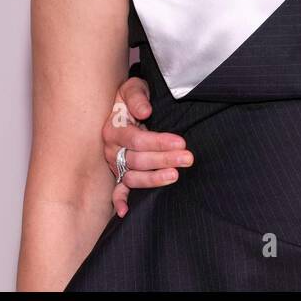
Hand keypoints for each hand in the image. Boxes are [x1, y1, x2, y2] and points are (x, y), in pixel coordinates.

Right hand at [102, 76, 192, 216]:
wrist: (124, 105)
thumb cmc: (132, 97)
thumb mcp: (133, 88)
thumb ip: (138, 97)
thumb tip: (145, 112)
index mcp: (114, 129)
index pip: (137, 139)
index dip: (158, 142)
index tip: (181, 142)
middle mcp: (112, 149)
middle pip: (137, 159)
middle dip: (164, 159)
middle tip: (187, 158)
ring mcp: (115, 164)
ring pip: (133, 176)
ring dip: (154, 178)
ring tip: (175, 175)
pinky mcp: (120, 173)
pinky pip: (118, 190)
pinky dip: (120, 202)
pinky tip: (126, 213)